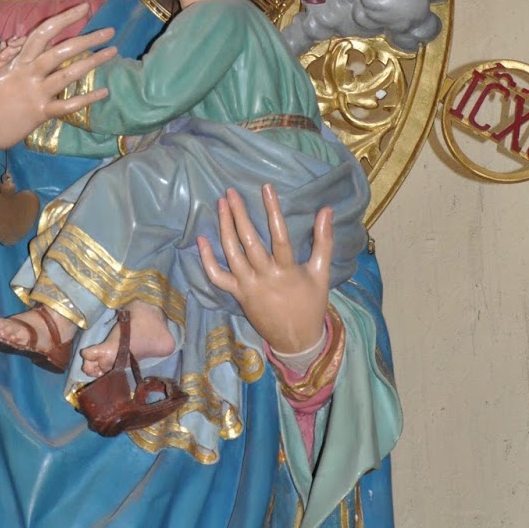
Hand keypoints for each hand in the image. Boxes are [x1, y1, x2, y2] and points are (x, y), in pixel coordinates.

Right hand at [0, 3, 115, 155]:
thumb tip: (38, 51)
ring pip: (67, 74)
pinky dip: (86, 99)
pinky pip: (67, 105)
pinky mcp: (38, 113)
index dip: (64, 18)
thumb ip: (20, 63)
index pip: (43, 33)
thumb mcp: (1, 75)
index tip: (84, 8)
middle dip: (87, 39)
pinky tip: (104, 92)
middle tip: (109, 31)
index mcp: (18, 62)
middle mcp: (28, 73)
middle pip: (61, 50)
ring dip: (93, 62)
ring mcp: (34, 92)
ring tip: (112, 52)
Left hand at [196, 185, 331, 357]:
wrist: (297, 339)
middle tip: (230, 192)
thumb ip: (323, 241)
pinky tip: (202, 240)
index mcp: (287, 270)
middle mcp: (265, 276)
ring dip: (224, 228)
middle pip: (248, 241)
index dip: (272, 210)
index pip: (279, 235)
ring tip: (221, 205)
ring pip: (231, 254)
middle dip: (238, 214)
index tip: (266, 189)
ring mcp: (248, 286)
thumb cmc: (311, 303)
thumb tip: (326, 210)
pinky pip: (217, 277)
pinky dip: (207, 259)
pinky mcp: (237, 294)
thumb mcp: (321, 272)